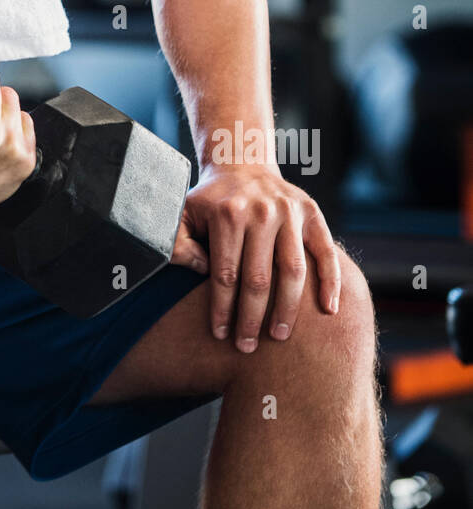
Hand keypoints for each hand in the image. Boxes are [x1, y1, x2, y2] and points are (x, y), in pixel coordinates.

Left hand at [170, 164, 340, 350]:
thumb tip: (194, 272)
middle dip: (252, 318)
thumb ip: (178, 241)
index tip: (220, 334)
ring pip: (293, 271)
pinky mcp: (312, 213)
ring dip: (287, 309)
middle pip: (259, 278)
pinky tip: (328, 310)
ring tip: (279, 336)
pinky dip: (331, 282)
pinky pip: (326, 251)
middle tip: (248, 347)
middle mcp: (262, 212)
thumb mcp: (183, 212)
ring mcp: (290, 212)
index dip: (222, 308)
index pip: (225, 273)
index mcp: (228, 214)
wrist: (242, 161)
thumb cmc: (210, 199)